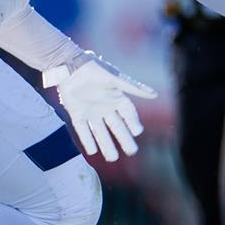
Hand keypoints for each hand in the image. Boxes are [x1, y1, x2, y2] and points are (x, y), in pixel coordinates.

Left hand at [42, 53, 157, 161]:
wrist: (69, 66)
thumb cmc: (95, 70)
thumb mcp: (115, 79)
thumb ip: (134, 88)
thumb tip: (155, 95)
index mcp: (116, 98)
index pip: (128, 114)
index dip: (133, 122)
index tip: (137, 132)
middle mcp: (105, 108)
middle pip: (117, 127)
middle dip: (124, 139)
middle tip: (132, 152)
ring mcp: (91, 112)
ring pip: (100, 132)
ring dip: (106, 144)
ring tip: (112, 158)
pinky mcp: (77, 114)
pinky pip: (83, 130)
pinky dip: (87, 140)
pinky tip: (92, 152)